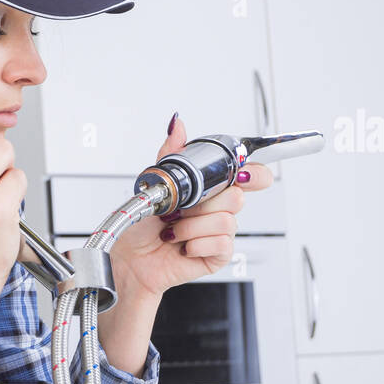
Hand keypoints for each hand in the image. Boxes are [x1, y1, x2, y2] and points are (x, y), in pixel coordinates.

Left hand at [107, 115, 274, 301]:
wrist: (128, 258)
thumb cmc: (140, 225)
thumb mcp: (156, 184)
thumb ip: (171, 154)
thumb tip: (177, 125)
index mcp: (209, 190)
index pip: (250, 175)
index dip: (254, 173)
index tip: (242, 175)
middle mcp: (216, 210)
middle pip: (237, 197)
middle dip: (202, 204)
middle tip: (180, 210)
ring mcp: (218, 233)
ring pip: (226, 221)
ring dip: (192, 226)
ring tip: (174, 230)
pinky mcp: (216, 255)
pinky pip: (221, 244)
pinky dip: (195, 243)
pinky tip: (182, 245)